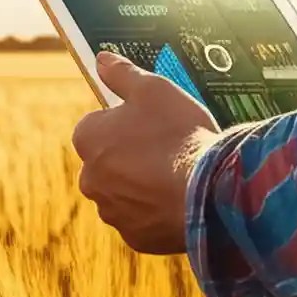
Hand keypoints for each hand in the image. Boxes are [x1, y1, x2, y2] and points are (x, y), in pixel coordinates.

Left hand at [71, 51, 220, 253]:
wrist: (209, 191)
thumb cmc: (179, 134)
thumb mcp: (154, 89)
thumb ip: (123, 74)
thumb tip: (101, 59)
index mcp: (87, 139)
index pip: (98, 125)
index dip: (128, 122)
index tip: (153, 123)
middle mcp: (89, 178)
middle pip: (109, 162)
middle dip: (131, 157)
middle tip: (168, 149)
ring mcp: (111, 211)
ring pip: (126, 193)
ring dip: (144, 186)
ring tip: (178, 175)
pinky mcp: (135, 237)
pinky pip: (144, 219)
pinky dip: (158, 211)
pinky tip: (181, 200)